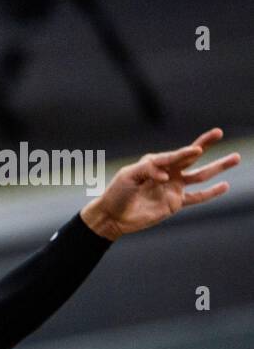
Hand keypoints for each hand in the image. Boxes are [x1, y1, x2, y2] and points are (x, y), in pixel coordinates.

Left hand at [83, 128, 238, 239]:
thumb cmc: (116, 193)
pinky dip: (211, 192)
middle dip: (204, 144)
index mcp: (154, 162)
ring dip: (218, 167)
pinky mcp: (175, 203)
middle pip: (191, 156)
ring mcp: (173, 187)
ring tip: (235, 158)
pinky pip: (197, 197)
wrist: (112, 216)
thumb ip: (147, 170)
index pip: (174, 155)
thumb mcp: (128, 176)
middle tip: (219, 132)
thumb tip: (167, 175)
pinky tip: (224, 185)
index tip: (195, 150)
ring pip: (200, 175)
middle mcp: (167, 172)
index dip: (184, 152)